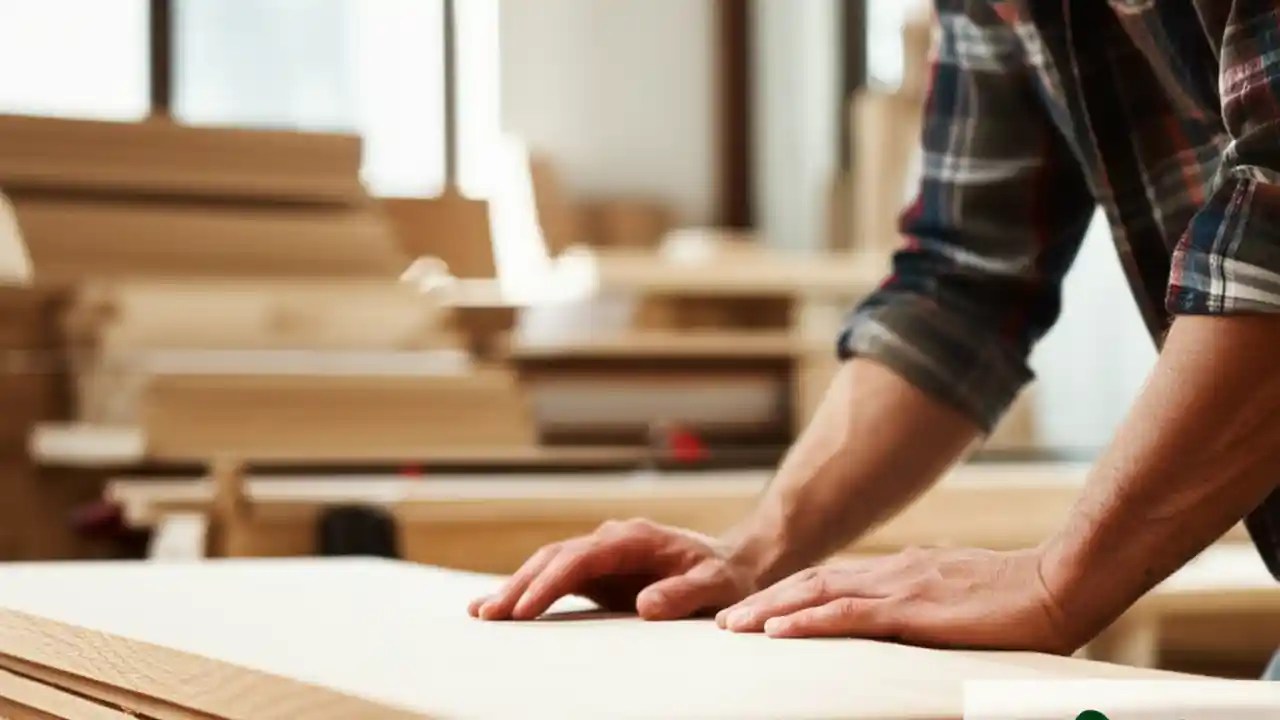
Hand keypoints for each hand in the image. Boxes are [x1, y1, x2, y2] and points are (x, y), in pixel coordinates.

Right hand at [468, 518, 760, 620]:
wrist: (733, 563)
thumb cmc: (724, 575)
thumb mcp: (715, 585)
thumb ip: (682, 592)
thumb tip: (645, 605)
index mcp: (634, 538)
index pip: (581, 557)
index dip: (551, 582)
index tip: (525, 607)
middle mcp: (611, 539)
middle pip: (555, 557)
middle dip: (520, 584)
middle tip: (489, 613)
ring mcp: (601, 553)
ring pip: (549, 564)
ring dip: (517, 587)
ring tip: (483, 612)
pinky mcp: (598, 571)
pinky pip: (557, 578)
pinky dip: (529, 591)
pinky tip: (503, 607)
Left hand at [715, 547, 1078, 652]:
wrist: (1060, 585)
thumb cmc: (1022, 603)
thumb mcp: (962, 606)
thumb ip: (931, 612)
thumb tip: (916, 626)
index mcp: (903, 573)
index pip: (833, 582)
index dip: (790, 595)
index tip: (758, 611)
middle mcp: (892, 574)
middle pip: (813, 584)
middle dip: (765, 602)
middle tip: (726, 621)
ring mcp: (900, 587)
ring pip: (817, 595)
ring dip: (770, 611)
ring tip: (734, 627)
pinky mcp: (913, 609)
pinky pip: (848, 616)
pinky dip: (807, 622)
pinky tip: (778, 631)